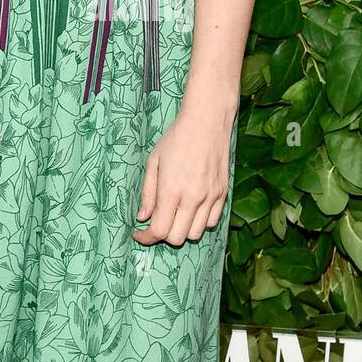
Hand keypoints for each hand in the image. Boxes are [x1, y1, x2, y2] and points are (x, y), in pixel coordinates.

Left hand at [132, 105, 232, 245]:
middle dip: (162, 235)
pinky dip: (199, 223)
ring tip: (174, 214)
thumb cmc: (176, 139)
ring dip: (181, 230)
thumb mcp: (153, 162)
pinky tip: (191, 209)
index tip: (139, 233)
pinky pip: (211, 223)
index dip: (146, 237)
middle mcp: (192, 198)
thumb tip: (142, 218)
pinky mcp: (222, 195)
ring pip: (195, 234)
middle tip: (155, 221)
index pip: (159, 230)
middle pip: (177, 238)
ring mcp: (210, 198)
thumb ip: (147, 193)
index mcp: (171, 190)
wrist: (206, 123)